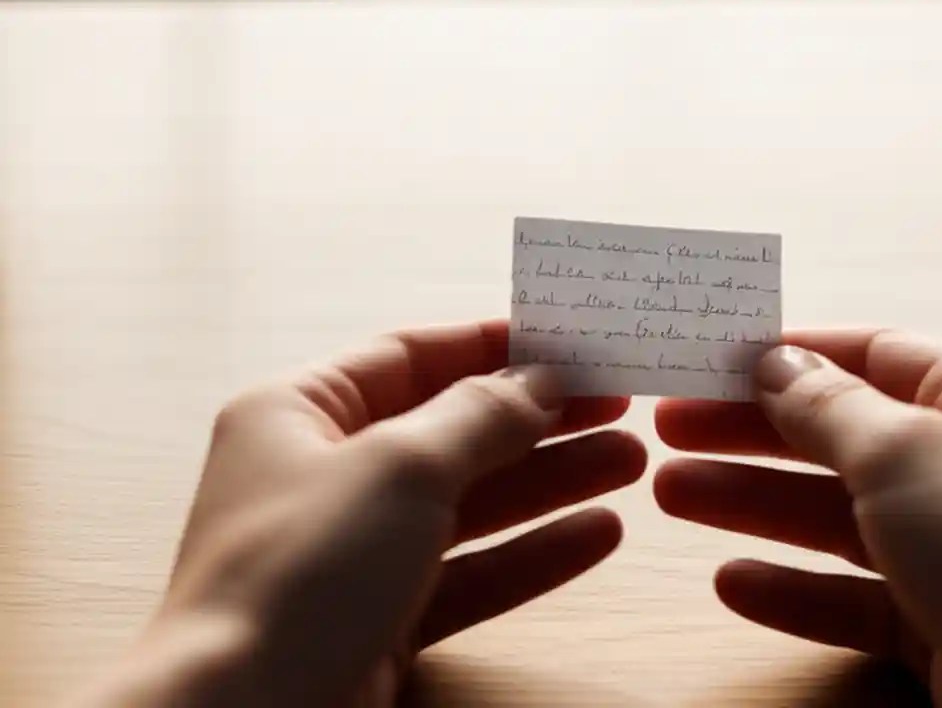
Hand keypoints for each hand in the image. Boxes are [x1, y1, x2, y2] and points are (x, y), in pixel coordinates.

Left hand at [76, 320, 644, 707]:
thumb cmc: (301, 573)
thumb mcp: (400, 467)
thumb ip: (478, 416)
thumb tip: (539, 377)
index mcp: (299, 413)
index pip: (410, 356)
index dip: (491, 344)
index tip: (568, 336)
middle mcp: (325, 476)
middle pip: (452, 429)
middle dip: (539, 417)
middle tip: (619, 402)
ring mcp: (355, 551)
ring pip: (470, 502)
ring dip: (549, 482)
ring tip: (630, 461)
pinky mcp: (383, 619)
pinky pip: (470, 571)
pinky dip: (532, 553)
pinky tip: (597, 534)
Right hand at [655, 329, 941, 706]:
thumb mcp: (904, 451)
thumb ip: (829, 407)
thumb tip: (775, 363)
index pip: (876, 354)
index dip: (796, 353)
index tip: (715, 356)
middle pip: (841, 436)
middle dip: (753, 432)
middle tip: (668, 426)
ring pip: (836, 517)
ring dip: (755, 505)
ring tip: (669, 494)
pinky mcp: (939, 622)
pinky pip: (852, 594)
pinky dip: (793, 589)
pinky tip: (731, 582)